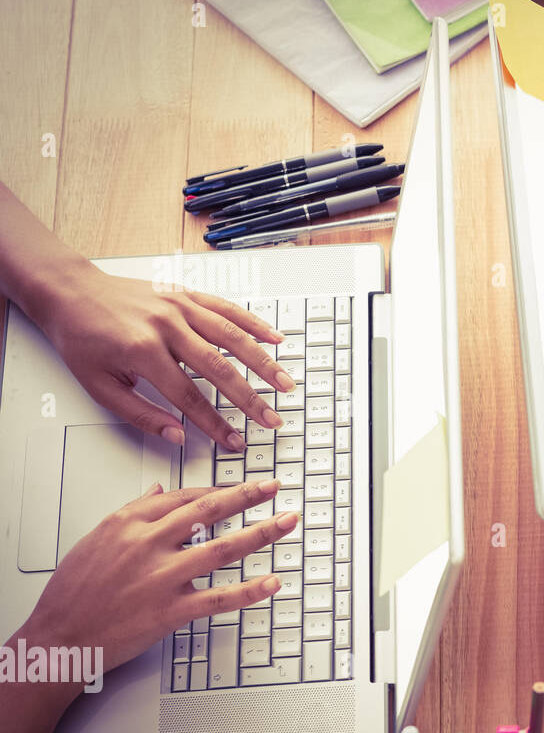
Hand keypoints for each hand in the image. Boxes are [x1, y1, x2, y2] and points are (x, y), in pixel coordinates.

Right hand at [25, 481, 297, 672]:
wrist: (58, 640)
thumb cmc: (73, 593)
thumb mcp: (96, 540)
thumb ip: (132, 513)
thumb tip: (159, 492)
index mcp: (128, 523)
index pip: (184, 497)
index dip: (219, 489)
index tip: (242, 485)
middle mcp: (147, 544)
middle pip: (209, 512)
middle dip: (247, 495)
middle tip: (274, 487)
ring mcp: (161, 578)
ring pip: (222, 548)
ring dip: (261, 533)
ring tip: (286, 522)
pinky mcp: (170, 611)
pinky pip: (219, 598)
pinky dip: (249, 591)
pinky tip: (272, 581)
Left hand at [34, 262, 293, 449]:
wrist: (69, 291)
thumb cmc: (81, 338)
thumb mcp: (99, 385)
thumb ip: (140, 414)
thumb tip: (176, 435)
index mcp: (142, 352)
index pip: (189, 397)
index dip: (215, 424)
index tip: (234, 441)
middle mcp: (167, 326)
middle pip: (220, 369)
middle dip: (251, 399)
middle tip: (272, 419)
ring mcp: (180, 307)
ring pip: (232, 337)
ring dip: (263, 362)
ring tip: (285, 383)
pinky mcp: (186, 294)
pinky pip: (227, 309)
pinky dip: (254, 324)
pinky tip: (275, 339)